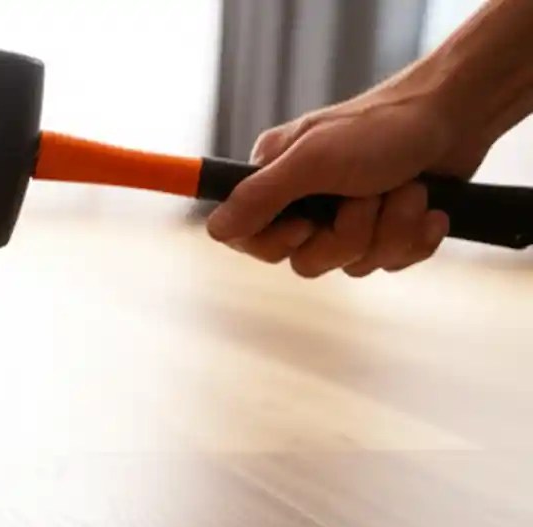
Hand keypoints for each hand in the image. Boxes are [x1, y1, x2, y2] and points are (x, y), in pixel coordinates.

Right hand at [205, 76, 494, 277]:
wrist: (457, 117)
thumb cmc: (381, 129)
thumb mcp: (312, 162)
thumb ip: (259, 197)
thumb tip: (213, 229)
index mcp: (275, 179)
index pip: (247, 238)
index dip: (278, 242)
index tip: (307, 224)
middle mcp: (305, 201)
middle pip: (306, 260)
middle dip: (350, 234)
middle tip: (369, 195)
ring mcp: (347, 217)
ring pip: (353, 264)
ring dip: (391, 229)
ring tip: (408, 189)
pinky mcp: (386, 228)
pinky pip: (390, 261)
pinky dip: (415, 236)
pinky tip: (427, 207)